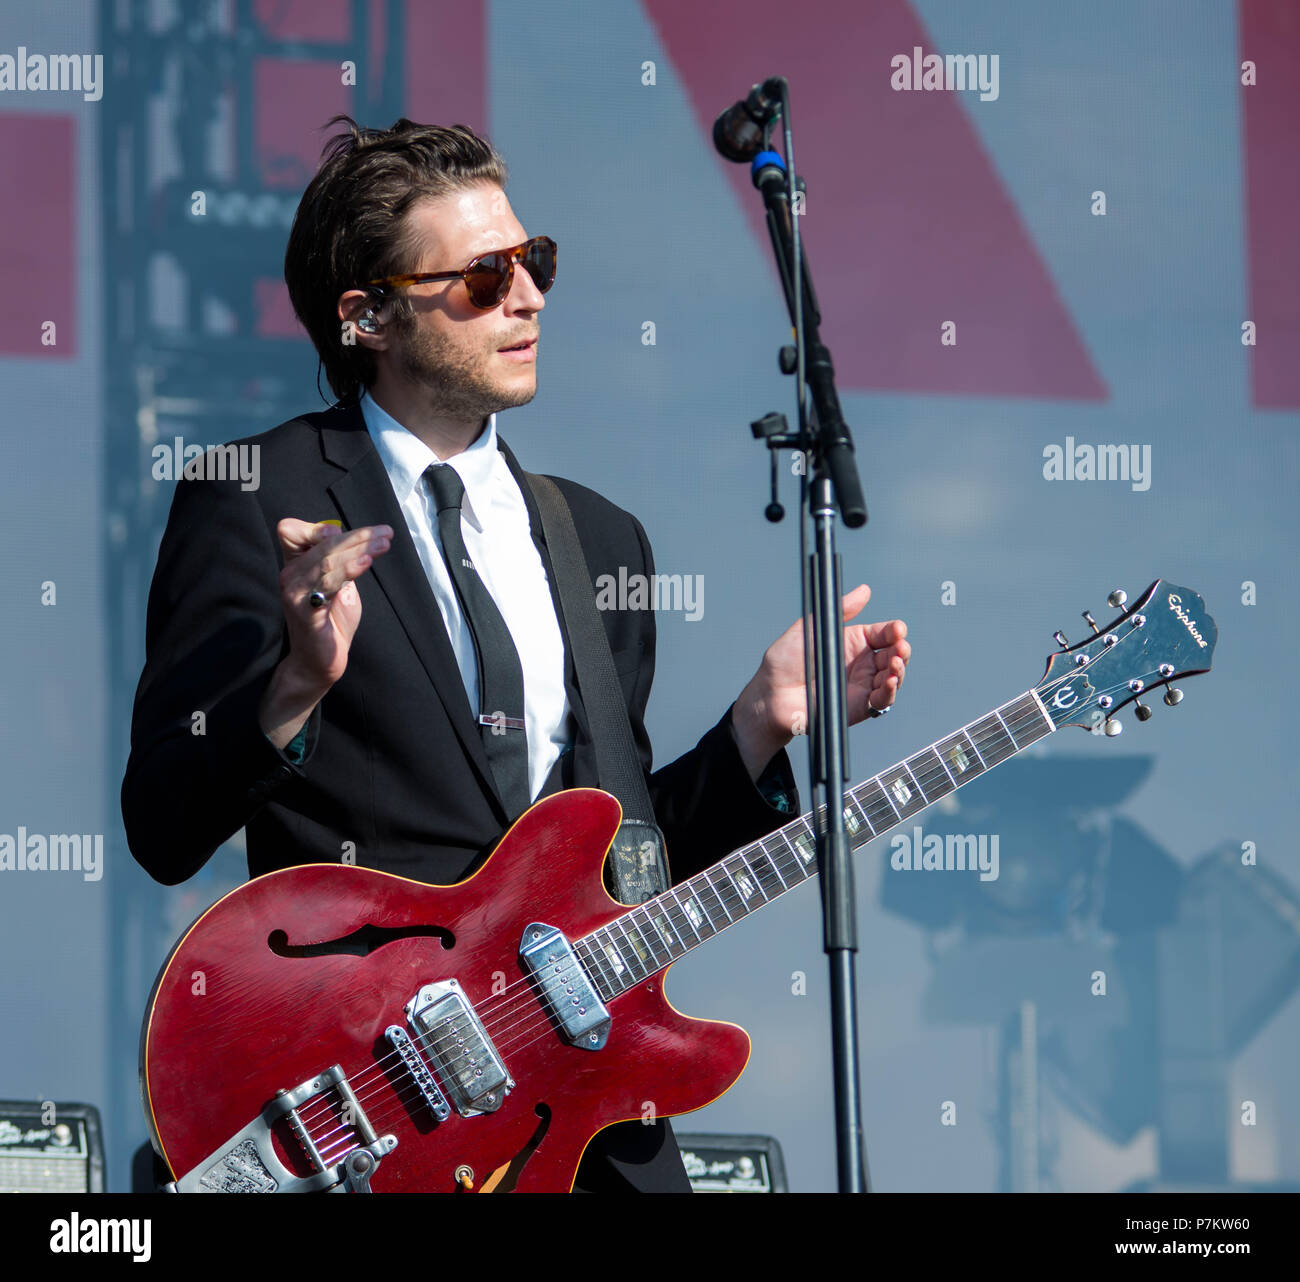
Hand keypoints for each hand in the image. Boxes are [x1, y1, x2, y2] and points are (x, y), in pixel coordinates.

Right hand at [274, 519, 392, 690]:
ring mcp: (294, 592)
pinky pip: (328, 583)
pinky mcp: (304, 610)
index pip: (291, 530)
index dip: (320, 528)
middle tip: (386, 532)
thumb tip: (355, 538)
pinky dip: (349, 569)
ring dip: (359, 548)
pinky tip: (367, 562)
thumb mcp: (338, 586)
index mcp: (295, 566)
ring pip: (328, 560)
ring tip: (384, 544)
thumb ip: (341, 564)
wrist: (317, 663)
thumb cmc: (331, 623)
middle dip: (358, 535)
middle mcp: (289, 575)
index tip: (356, 536)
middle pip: (322, 543)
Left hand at [731, 584, 909, 778]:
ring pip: (893, 677)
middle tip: (899, 647)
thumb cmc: (785, 660)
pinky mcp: (859, 707)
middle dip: (902, 650)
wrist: (770, 694)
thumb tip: (865, 590)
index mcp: (854, 642)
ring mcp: (863, 686)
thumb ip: (840, 610)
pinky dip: (890, 692)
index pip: (884, 633)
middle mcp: (862, 663)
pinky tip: (889, 682)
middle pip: (894, 655)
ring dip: (899, 670)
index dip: (895, 631)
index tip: (898, 629)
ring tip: (893, 664)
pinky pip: (882, 701)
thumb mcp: (811, 627)